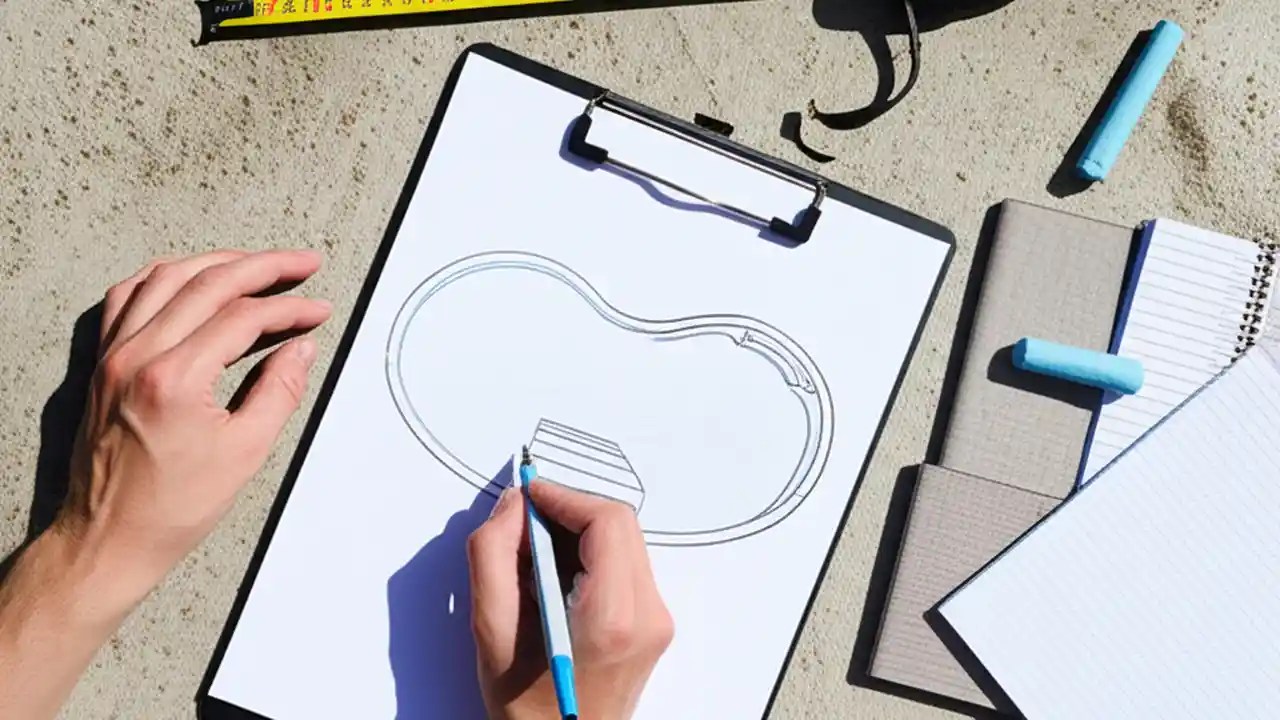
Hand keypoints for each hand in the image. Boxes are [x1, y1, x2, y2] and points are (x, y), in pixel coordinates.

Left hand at [60, 249, 331, 602]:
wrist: (109, 537)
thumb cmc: (171, 507)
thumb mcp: (244, 452)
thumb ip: (278, 391)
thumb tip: (301, 348)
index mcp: (173, 379)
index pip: (242, 317)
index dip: (289, 308)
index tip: (318, 310)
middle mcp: (136, 356)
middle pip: (207, 283)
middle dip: (263, 267)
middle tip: (302, 264)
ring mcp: (112, 355)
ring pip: (165, 278)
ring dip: (216, 262)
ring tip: (255, 264)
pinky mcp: (102, 363)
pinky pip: (127, 297)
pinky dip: (164, 276)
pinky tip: (191, 276)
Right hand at [468, 480, 673, 719]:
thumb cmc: (529, 709)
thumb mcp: (493, 633)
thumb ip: (493, 556)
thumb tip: (513, 506)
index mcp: (612, 619)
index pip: (606, 522)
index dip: (564, 497)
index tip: (530, 495)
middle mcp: (647, 616)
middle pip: (620, 526)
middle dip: (570, 511)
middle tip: (526, 520)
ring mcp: (657, 620)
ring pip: (624, 542)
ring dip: (579, 532)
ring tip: (535, 553)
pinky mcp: (654, 623)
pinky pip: (627, 564)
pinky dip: (591, 555)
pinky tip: (556, 575)